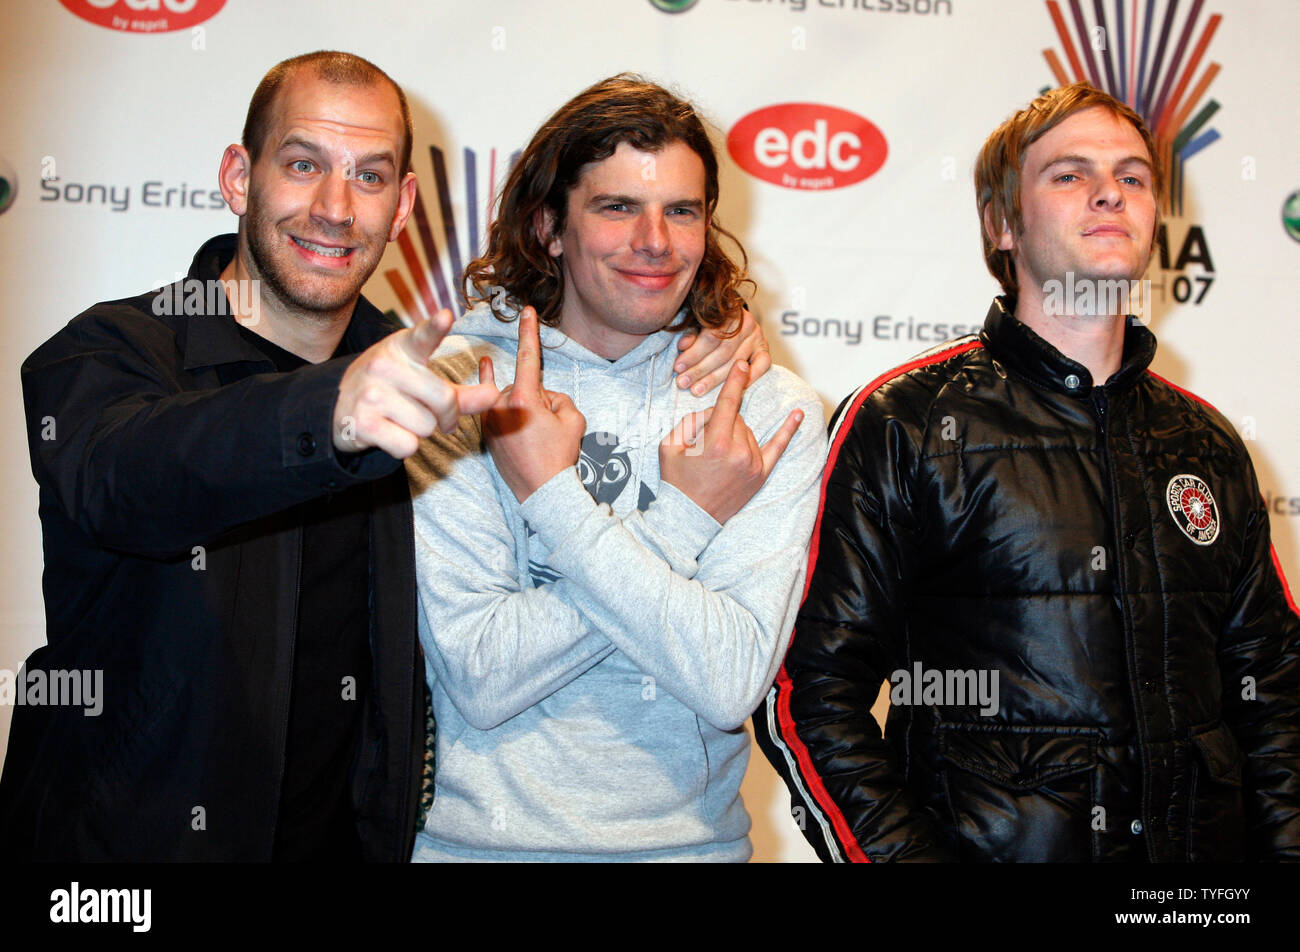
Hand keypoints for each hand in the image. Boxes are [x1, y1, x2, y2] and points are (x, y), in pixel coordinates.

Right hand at [333, 308, 497, 459]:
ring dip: (420, 431)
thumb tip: (494, 396)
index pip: (422, 337)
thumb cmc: (392, 391)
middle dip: (447, 417)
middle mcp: (384, 365)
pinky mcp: (362, 422)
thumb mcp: (422, 381)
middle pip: (444, 400)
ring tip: (401, 419)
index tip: (445, 316)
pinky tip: (388, 432)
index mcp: (403, 348)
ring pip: (427, 426)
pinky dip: (404, 446)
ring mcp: (370, 393)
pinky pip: (407, 445)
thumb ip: (461, 393)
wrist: (340, 408)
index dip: (435, 328)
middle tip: (435, 417)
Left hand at [483, 306, 585, 502]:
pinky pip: (494, 406)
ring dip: (522, 406)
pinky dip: (497, 396)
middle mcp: (501, 405)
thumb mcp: (573, 419)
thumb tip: (543, 396)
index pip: (527, 357)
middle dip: (537, 396)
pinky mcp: (485, 431)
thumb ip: (558, 397)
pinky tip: (487, 368)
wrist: (542, 492)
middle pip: (522, 384)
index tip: (526, 311)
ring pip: (510, 397)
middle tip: (547, 426)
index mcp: (524, 400)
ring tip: (533, 434)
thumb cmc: (558, 457)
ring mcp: (490, 419)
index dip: (528, 332)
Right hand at [659, 359, 802, 523]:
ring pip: (748, 431)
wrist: (689, 519)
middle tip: (704, 446)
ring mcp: (753, 464)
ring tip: (716, 459)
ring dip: (735, 435)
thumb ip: (691, 421)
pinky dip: (789, 430)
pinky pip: (778, 447)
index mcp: (716, 443)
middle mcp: (739, 452)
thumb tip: (713, 412)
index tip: (742, 364)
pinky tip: (799, 414)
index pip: (729, 403)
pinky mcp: (761, 474)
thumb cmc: (677, 481)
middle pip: (737, 419)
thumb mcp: (669, 445)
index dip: (735, 381)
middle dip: (722, 423)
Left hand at [673, 305, 770, 395]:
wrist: (729, 320)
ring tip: (696, 390)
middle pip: (723, 352)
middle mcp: (746, 323)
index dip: (694, 353)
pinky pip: (762, 365)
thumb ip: (691, 334)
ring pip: (736, 362)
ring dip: (714, 379)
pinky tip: (732, 388)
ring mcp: (758, 336)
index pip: (711, 336)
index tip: (678, 367)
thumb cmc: (709, 322)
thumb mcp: (696, 323)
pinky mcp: (764, 349)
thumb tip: (683, 346)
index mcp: (729, 310)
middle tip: (683, 382)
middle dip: (700, 369)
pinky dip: (749, 377)